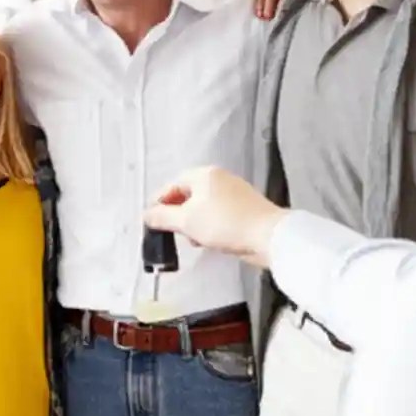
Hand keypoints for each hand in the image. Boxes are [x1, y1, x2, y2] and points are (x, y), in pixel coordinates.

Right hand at [143, 166, 286, 268]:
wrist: (268, 237)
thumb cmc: (227, 223)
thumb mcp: (187, 221)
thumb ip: (163, 217)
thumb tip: (147, 215)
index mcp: (204, 174)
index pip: (173, 185)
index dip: (160, 203)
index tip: (152, 220)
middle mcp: (219, 179)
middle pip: (188, 195)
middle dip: (178, 215)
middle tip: (173, 231)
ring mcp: (234, 193)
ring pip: (203, 207)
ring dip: (194, 223)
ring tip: (193, 239)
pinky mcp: (244, 209)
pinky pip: (218, 215)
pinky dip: (209, 226)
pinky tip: (210, 240)